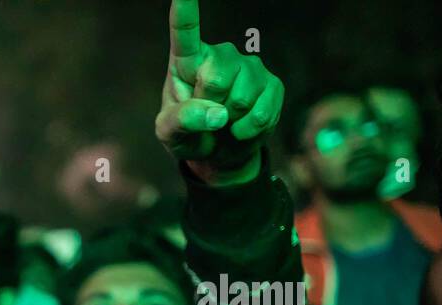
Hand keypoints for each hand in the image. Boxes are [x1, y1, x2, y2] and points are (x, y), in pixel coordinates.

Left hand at [155, 0, 283, 183]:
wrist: (218, 153)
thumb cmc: (188, 135)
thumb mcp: (169, 134)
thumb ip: (182, 121)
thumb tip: (216, 113)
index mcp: (187, 61)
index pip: (185, 32)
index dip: (186, 10)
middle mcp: (220, 56)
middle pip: (216, 79)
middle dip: (210, 107)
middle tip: (208, 116)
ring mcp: (249, 67)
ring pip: (241, 99)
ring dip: (230, 122)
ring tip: (225, 122)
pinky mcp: (272, 84)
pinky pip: (260, 114)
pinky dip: (248, 131)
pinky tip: (242, 128)